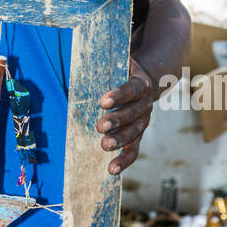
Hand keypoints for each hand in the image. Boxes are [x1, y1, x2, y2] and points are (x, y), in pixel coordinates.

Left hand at [97, 55, 154, 174]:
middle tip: (100, 127)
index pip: (130, 90)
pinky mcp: (139, 134)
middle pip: (132, 114)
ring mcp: (144, 121)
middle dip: (116, 121)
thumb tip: (79, 56)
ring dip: (119, 141)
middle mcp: (146, 104)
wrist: (147, 80)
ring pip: (134, 133)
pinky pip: (134, 149)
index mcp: (141, 84)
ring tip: (104, 147)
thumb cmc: (123, 70)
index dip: (118, 95)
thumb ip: (106, 62)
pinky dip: (124, 160)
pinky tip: (112, 170)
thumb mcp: (119, 61)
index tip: (102, 101)